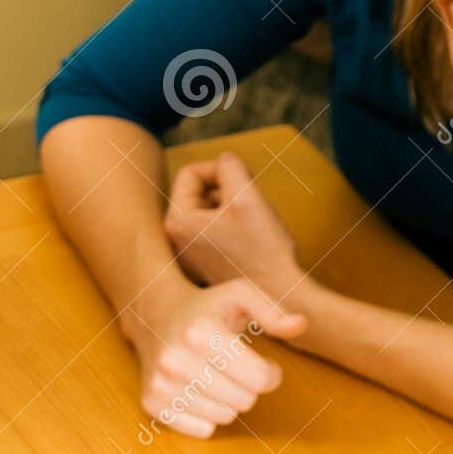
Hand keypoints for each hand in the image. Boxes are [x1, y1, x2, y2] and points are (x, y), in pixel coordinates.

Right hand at [127, 277, 306, 437]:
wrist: (154, 317)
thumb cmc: (206, 308)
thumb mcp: (240, 294)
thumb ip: (272, 310)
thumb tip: (299, 325)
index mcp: (200, 332)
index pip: (258, 379)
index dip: (271, 373)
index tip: (266, 364)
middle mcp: (174, 361)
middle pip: (244, 401)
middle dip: (250, 388)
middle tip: (241, 371)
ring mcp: (160, 385)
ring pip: (224, 417)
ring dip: (229, 401)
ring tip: (220, 378)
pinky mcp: (152, 404)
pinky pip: (202, 430)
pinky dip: (208, 415)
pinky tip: (201, 391)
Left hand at [165, 153, 304, 295]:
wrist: (277, 293)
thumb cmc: (262, 247)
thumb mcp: (247, 195)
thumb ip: (230, 167)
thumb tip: (224, 160)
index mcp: (177, 222)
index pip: (189, 173)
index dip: (220, 168)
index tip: (245, 178)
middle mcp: (174, 239)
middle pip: (197, 190)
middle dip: (226, 188)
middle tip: (250, 203)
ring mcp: (187, 253)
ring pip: (208, 208)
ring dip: (231, 205)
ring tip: (251, 223)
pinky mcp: (203, 262)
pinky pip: (213, 228)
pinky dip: (232, 223)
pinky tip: (249, 239)